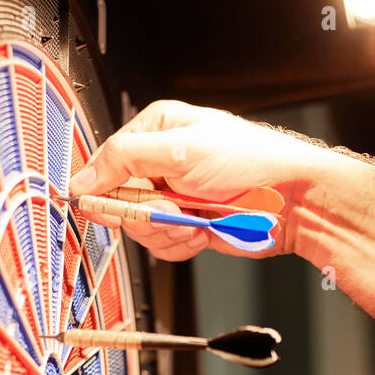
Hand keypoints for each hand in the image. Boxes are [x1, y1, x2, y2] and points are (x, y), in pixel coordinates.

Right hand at [68, 100, 335, 261]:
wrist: (292, 201)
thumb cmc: (251, 163)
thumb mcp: (179, 151)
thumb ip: (122, 161)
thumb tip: (81, 179)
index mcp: (156, 130)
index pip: (106, 161)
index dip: (101, 186)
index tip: (97, 203)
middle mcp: (161, 162)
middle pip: (119, 200)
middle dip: (144, 212)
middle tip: (169, 207)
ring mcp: (174, 196)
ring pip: (139, 227)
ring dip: (165, 230)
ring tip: (193, 218)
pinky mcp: (186, 225)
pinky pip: (161, 244)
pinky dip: (179, 243)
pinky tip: (201, 232)